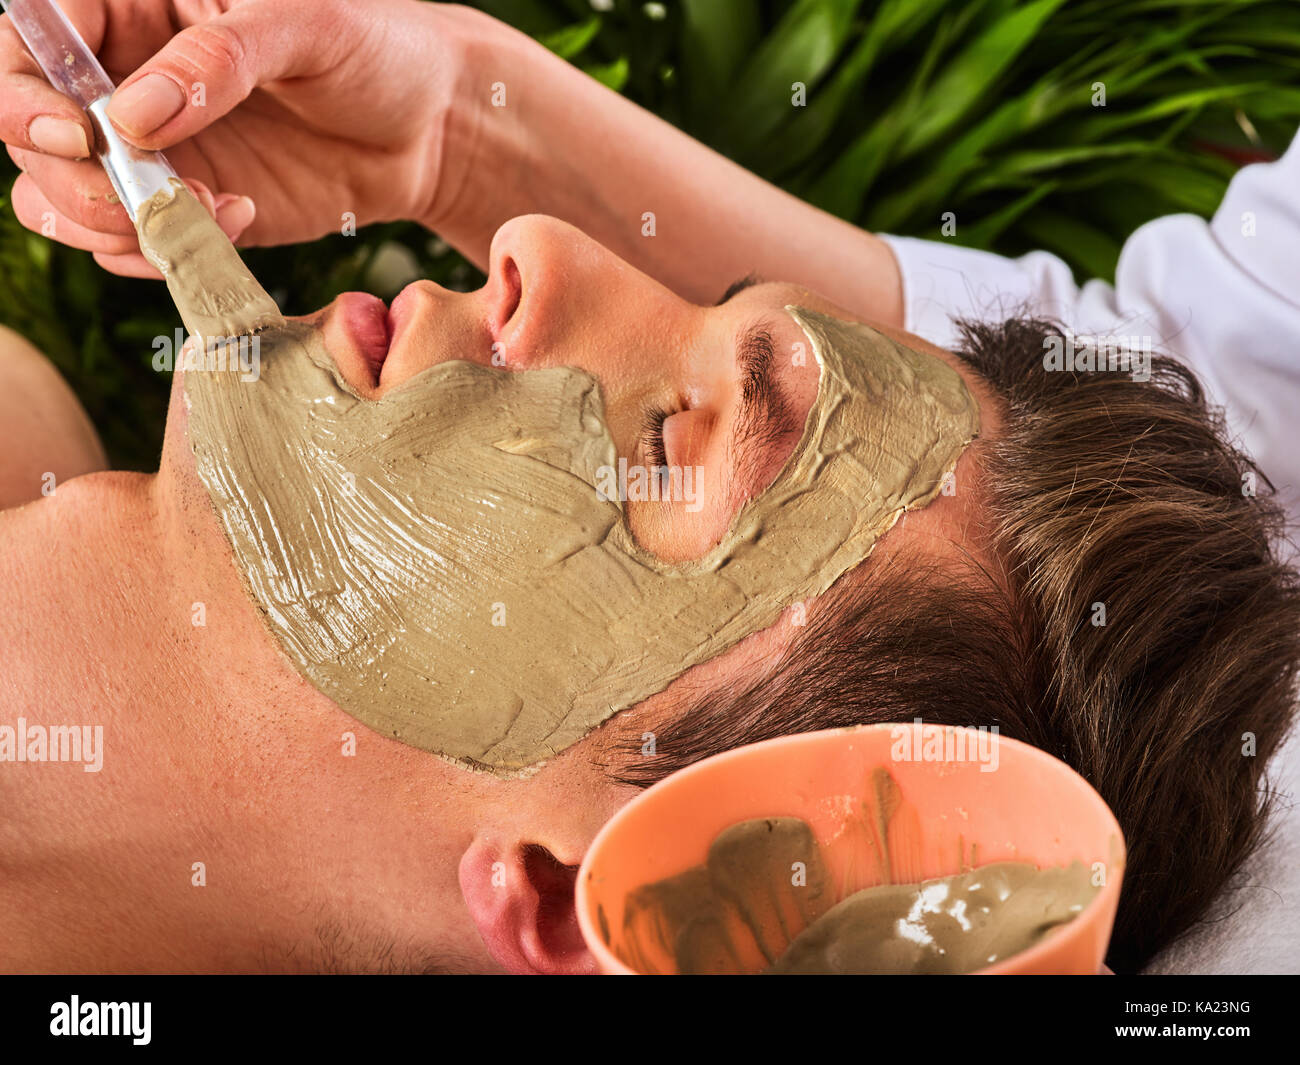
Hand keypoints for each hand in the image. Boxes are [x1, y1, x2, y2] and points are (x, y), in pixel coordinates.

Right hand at [1, 0, 495, 276]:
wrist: (429, 125)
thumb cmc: (373, 46)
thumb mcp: (304, 24)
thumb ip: (217, 58)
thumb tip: (130, 118)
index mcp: (131, 6)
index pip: (30, 43)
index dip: (26, 92)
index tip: (81, 132)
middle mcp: (122, 80)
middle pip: (31, 133)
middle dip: (71, 178)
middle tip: (143, 203)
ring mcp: (151, 152)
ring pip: (65, 198)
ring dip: (112, 225)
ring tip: (207, 212)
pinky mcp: (189, 210)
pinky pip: (135, 243)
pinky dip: (162, 252)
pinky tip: (234, 222)